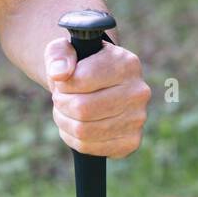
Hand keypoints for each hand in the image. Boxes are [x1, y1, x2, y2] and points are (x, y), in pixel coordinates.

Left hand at [45, 36, 149, 157]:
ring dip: (63, 120)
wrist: (95, 86)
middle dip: (61, 103)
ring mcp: (138, 119)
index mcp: (126, 64)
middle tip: (60, 97)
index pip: (80, 79)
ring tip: (65, 109)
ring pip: (82, 130)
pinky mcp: (131, 142)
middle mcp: (139, 92)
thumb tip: (59, 74)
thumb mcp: (64, 49)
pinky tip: (75, 123)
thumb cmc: (78, 64)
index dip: (61, 83)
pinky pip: (89, 148)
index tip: (62, 80)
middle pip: (81, 108)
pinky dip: (72, 138)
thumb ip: (59, 55)